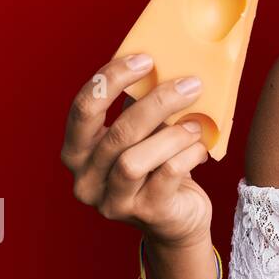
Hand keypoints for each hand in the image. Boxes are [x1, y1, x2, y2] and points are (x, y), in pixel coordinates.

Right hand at [61, 55, 212, 248]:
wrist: (176, 220)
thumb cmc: (157, 166)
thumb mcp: (142, 136)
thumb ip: (140, 107)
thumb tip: (168, 61)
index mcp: (77, 152)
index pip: (82, 109)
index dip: (111, 79)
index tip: (145, 59)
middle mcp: (86, 180)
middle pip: (116, 133)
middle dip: (157, 103)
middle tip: (190, 84)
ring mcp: (112, 202)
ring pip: (134, 161)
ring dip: (172, 135)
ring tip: (196, 124)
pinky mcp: (145, 214)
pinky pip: (166, 176)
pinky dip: (187, 155)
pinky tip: (201, 147)